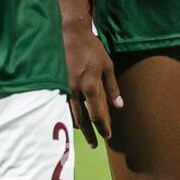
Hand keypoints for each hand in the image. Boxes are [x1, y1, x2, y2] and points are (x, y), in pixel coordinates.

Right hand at [62, 19, 122, 147]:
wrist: (71, 35)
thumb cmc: (92, 49)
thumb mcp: (107, 66)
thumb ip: (112, 87)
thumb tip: (119, 105)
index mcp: (90, 86)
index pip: (96, 114)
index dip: (102, 126)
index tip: (107, 135)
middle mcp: (76, 91)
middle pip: (82, 118)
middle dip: (89, 133)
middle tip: (94, 145)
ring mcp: (66, 88)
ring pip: (72, 112)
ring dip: (79, 125)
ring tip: (84, 134)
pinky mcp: (59, 84)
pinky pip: (65, 104)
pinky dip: (70, 113)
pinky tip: (73, 118)